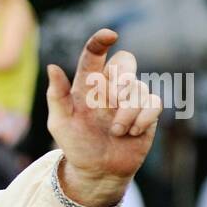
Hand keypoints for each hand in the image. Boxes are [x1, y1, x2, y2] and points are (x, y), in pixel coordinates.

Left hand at [47, 29, 161, 206]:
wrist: (99, 171)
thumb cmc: (76, 145)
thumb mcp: (60, 123)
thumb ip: (56, 96)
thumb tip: (52, 67)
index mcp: (87, 84)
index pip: (93, 55)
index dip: (101, 41)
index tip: (110, 35)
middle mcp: (110, 86)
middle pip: (125, 60)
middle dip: (121, 79)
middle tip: (113, 101)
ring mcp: (130, 97)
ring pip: (138, 86)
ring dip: (127, 112)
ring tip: (115, 132)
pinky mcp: (147, 110)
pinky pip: (154, 101)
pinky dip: (143, 118)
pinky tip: (132, 133)